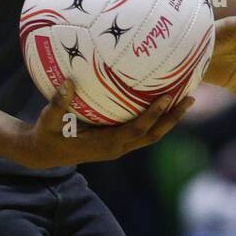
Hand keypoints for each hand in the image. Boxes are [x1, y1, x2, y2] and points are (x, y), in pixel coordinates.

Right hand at [17, 80, 193, 167]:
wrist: (45, 153)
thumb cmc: (46, 135)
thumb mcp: (48, 119)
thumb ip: (58, 103)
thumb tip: (68, 81)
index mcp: (105, 144)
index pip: (136, 129)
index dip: (153, 115)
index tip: (167, 98)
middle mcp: (117, 147)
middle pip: (153, 134)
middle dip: (172, 118)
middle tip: (190, 98)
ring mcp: (119, 146)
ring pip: (151, 134)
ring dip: (169, 119)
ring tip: (186, 99)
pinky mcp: (117, 141)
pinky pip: (142, 130)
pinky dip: (156, 118)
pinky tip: (163, 102)